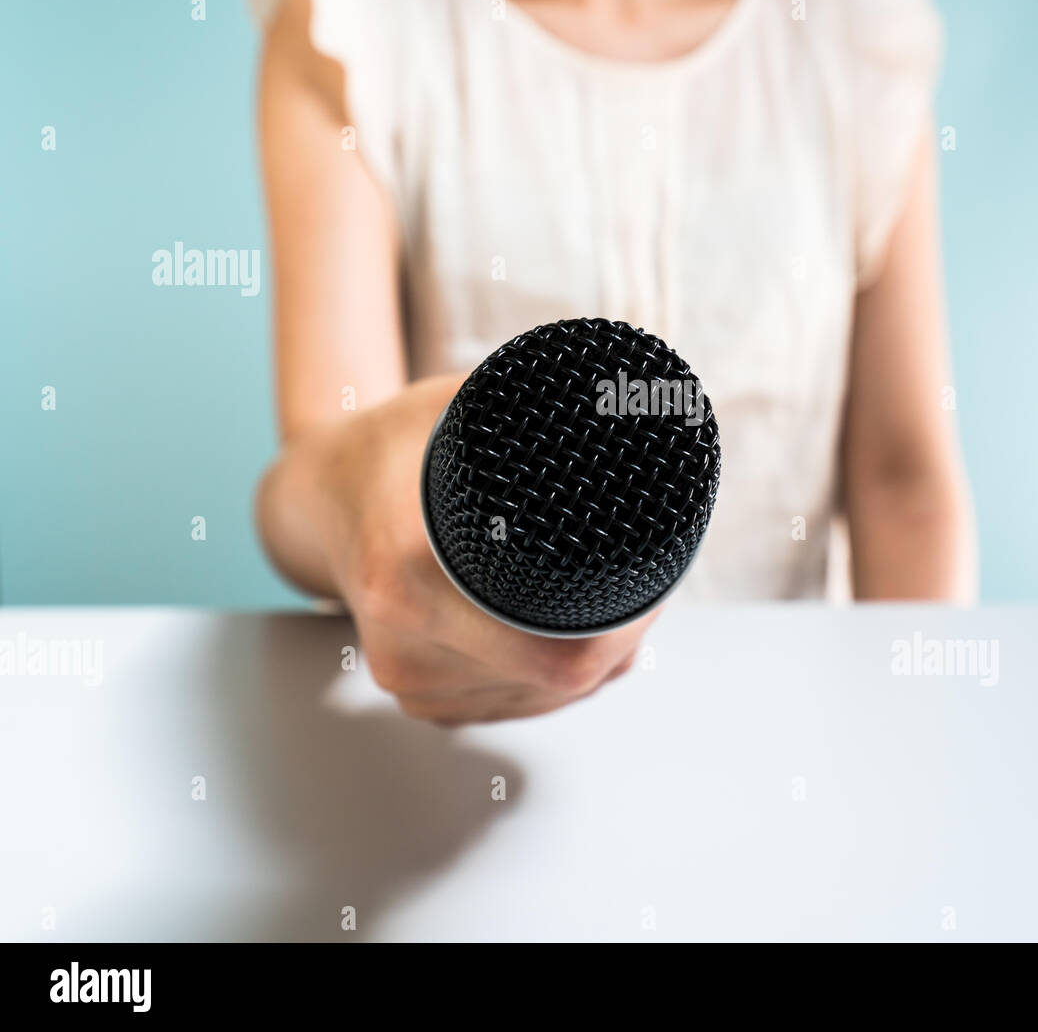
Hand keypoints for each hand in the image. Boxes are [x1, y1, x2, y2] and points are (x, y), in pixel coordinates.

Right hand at [259, 377, 653, 724]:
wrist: (322, 495)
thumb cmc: (395, 446)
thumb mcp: (462, 405)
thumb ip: (538, 405)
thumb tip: (625, 395)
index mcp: (408, 574)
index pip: (556, 652)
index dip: (622, 628)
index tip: (653, 585)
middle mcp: (403, 643)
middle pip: (561, 680)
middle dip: (618, 637)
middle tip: (642, 584)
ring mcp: (410, 681)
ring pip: (545, 698)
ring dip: (590, 657)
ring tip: (599, 598)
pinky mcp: (420, 699)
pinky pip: (517, 704)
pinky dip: (553, 675)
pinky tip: (557, 630)